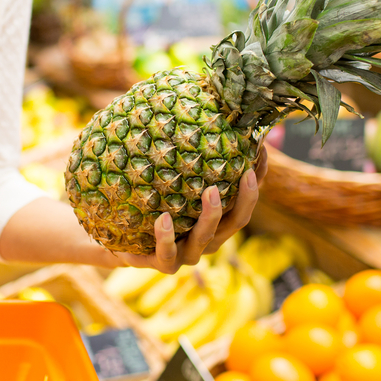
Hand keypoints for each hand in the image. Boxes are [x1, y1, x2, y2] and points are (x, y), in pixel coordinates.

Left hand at [112, 146, 268, 272]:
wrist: (119, 243)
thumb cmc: (150, 206)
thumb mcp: (168, 183)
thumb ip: (184, 162)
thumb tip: (198, 116)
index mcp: (216, 221)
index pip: (245, 201)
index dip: (257, 182)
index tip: (261, 153)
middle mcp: (208, 239)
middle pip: (236, 222)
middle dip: (246, 199)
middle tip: (246, 173)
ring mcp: (186, 254)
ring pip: (206, 239)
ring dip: (211, 216)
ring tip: (210, 191)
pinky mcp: (162, 264)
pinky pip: (166, 254)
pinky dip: (166, 237)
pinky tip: (163, 218)